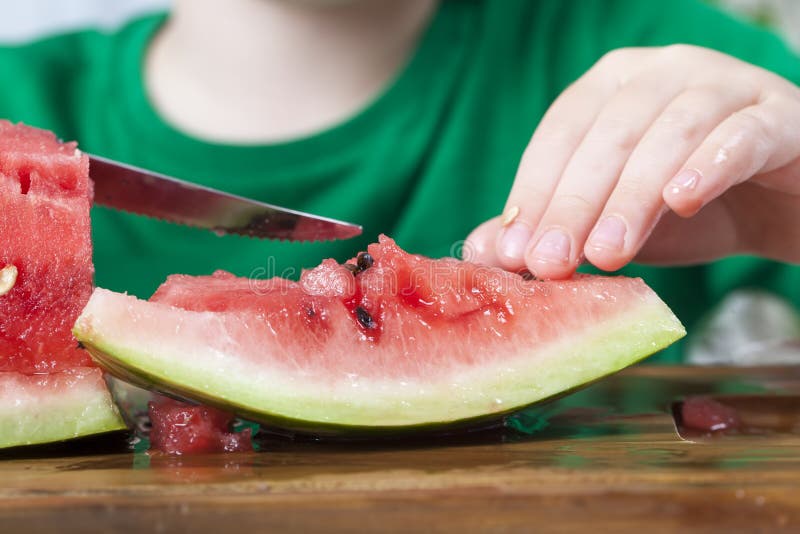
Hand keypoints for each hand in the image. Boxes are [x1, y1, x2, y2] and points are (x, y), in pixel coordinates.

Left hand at [466, 45, 799, 277]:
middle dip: (573, 204)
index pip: (559, 135)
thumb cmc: (690, 207)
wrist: (785, 202)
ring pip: (667, 134)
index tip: (513, 253)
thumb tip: (482, 250)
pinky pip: (740, 135)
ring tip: (607, 255)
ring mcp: (723, 85)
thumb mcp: (613, 223)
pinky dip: (709, 166)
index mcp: (611, 86)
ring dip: (632, 197)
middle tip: (550, 264)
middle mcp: (662, 72)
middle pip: (606, 135)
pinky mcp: (777, 114)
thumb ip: (554, 229)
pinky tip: (681, 203)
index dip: (533, 194)